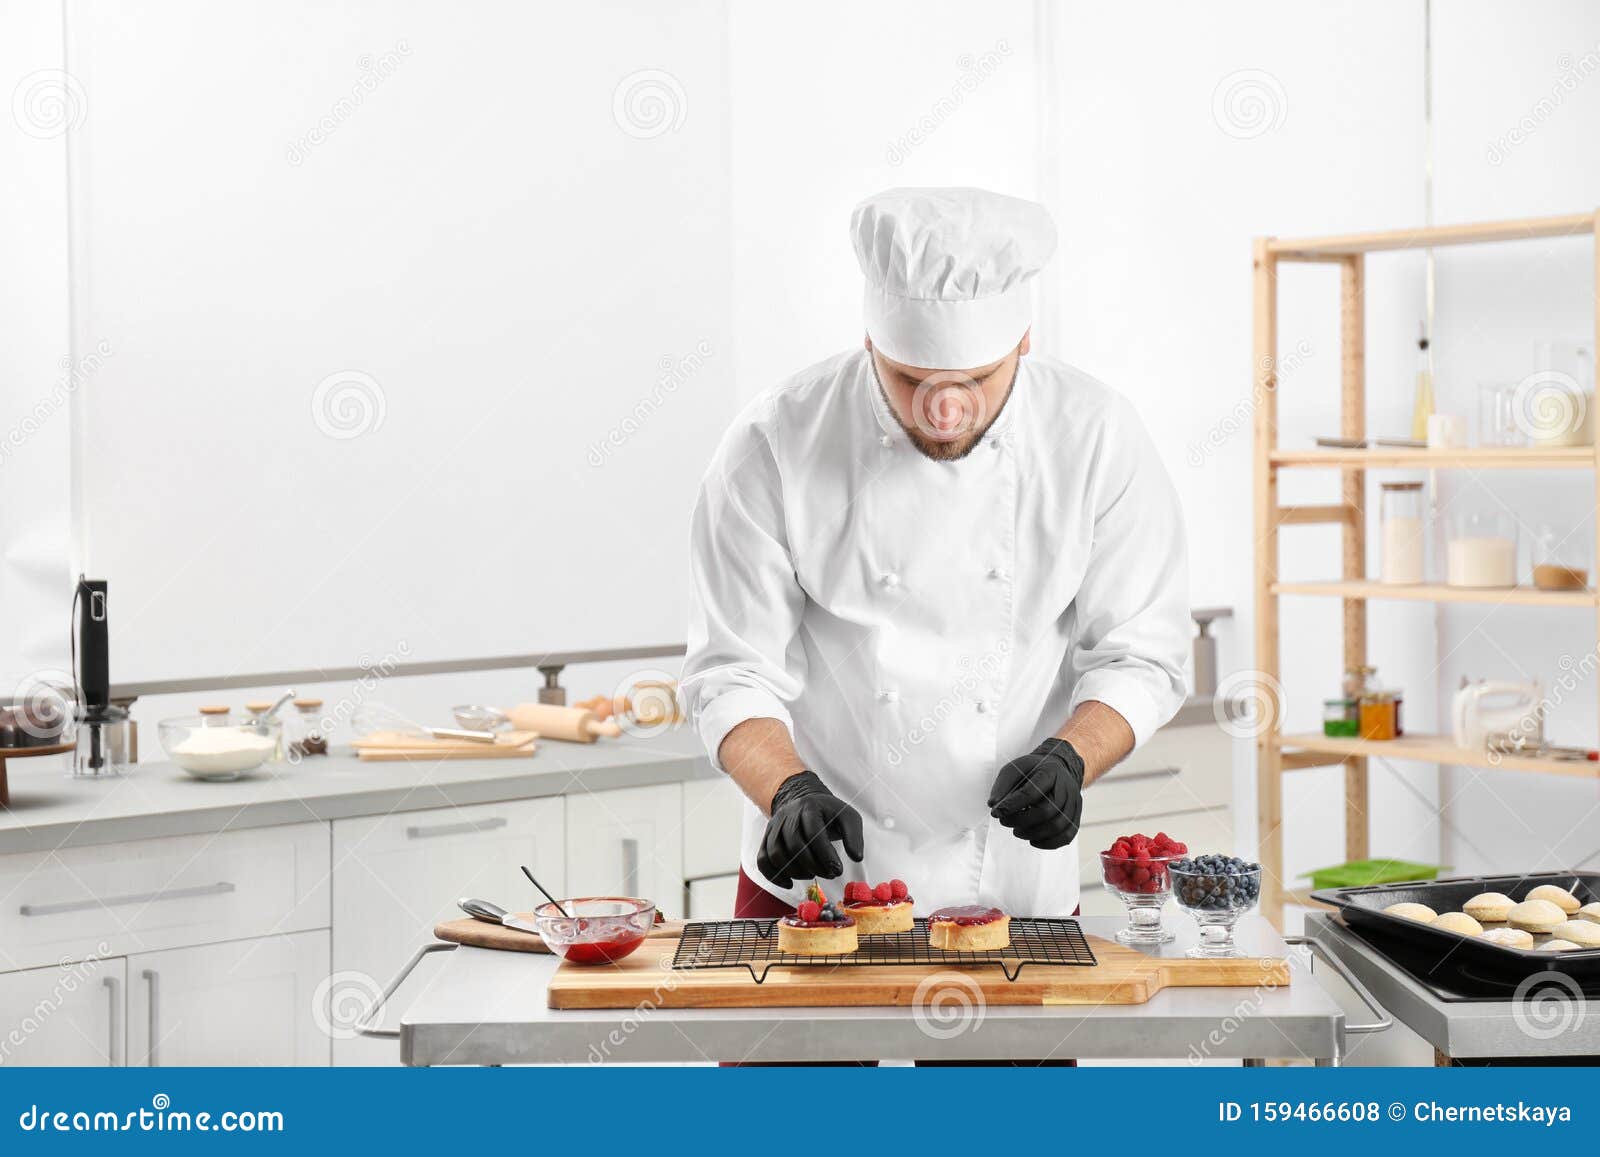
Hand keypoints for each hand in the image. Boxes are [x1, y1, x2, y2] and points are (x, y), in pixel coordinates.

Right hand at [756, 771, 864, 886]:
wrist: (805, 802)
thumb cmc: (829, 814)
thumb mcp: (848, 817)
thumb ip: (854, 835)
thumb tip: (856, 857)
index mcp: (809, 807)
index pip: (813, 832)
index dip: (825, 854)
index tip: (838, 870)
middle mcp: (788, 815)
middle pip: (794, 844)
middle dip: (813, 865)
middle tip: (829, 874)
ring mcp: (774, 826)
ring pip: (776, 853)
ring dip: (795, 871)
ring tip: (812, 875)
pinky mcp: (767, 839)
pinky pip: (763, 859)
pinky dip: (774, 875)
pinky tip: (790, 883)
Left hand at [986, 738, 1085, 849]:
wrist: (1057, 770)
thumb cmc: (1032, 771)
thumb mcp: (1014, 769)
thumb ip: (1002, 785)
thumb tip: (993, 804)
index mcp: (1050, 771)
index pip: (1032, 792)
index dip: (1012, 805)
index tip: (996, 812)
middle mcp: (1066, 787)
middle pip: (1046, 811)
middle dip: (1021, 821)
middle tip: (1005, 822)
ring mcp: (1074, 803)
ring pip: (1057, 826)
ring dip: (1033, 834)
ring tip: (1016, 831)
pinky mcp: (1076, 816)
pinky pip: (1067, 836)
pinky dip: (1048, 843)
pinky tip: (1033, 840)